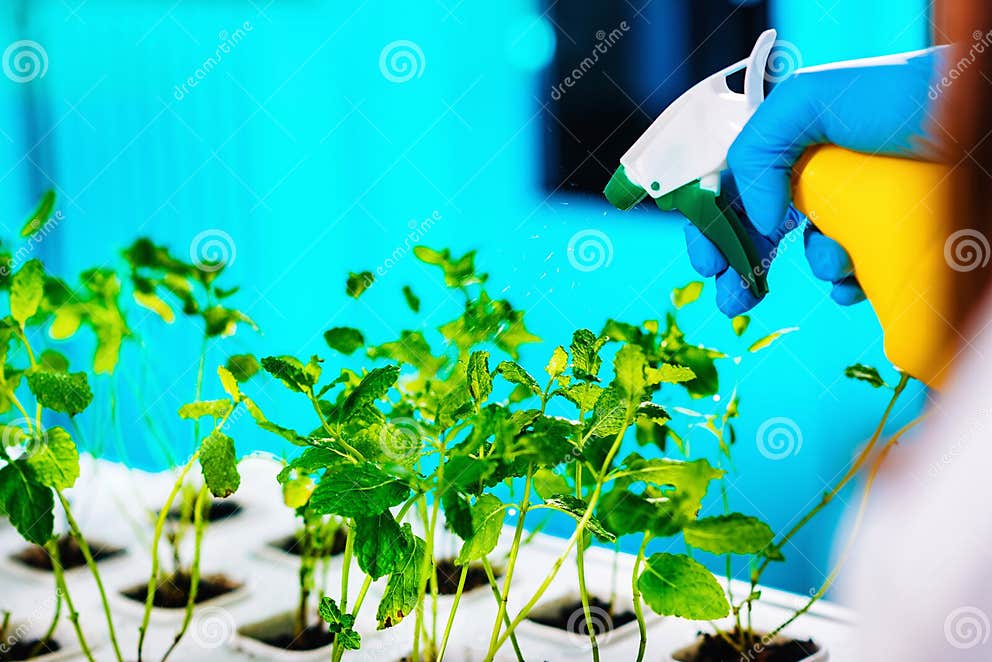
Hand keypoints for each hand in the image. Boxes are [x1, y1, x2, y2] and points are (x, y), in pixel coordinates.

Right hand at [686, 46, 946, 316]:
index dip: (714, 226)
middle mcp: (821, 174)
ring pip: (813, 253)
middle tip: (732, 301)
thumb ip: (759, 149)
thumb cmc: (902, 94)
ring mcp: (856, 207)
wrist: (981, 116)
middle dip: (742, 267)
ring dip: (816, 265)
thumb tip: (758, 218)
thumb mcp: (810, 99)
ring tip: (835, 264)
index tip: (708, 263)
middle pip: (765, 229)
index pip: (734, 188)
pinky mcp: (890, 234)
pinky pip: (857, 270)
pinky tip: (856, 279)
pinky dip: (850, 282)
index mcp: (792, 142)